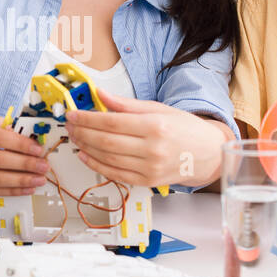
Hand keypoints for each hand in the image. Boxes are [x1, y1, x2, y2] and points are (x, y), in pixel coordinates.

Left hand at [63, 92, 227, 187]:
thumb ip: (127, 104)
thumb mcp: (158, 109)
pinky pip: (115, 174)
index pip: (112, 122)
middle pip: (106, 141)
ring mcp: (149, 168)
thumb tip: (101, 94)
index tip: (73, 114)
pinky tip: (85, 155)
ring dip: (86, 147)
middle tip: (69, 125)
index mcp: (155, 126)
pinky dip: (96, 165)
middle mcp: (153, 149)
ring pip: (107, 158)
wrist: (207, 154)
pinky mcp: (147, 182)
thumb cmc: (185, 129)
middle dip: (82, 132)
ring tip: (75, 137)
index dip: (87, 118)